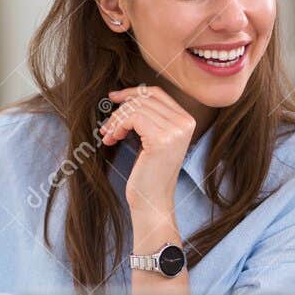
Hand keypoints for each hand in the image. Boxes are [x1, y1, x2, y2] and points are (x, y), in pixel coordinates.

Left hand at [101, 84, 196, 212]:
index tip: (114, 98)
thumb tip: (126, 94)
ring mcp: (175, 131)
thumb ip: (149, 116)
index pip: (157, 93)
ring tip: (109, 135)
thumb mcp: (151, 138)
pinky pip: (133, 117)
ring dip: (116, 120)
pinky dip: (118, 125)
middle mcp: (185, 123)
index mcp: (187, 120)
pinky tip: (113, 139)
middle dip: (121, 109)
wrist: (152, 202)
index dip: (132, 92)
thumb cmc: (148, 173)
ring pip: (136, 107)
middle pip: (145, 98)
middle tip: (107, 127)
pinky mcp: (161, 139)